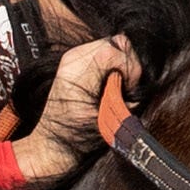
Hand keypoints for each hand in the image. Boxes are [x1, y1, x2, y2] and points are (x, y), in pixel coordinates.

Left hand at [9, 34, 142, 189]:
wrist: (50, 147)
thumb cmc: (74, 138)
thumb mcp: (104, 120)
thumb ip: (122, 101)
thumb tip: (139, 92)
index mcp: (79, 69)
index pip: (117, 48)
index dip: (130, 68)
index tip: (128, 89)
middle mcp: (74, 58)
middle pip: (117, 42)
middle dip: (127, 65)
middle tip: (124, 89)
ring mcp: (73, 59)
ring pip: (113, 46)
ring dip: (120, 67)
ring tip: (116, 90)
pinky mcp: (76, 64)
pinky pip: (104, 55)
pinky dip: (112, 68)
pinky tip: (107, 87)